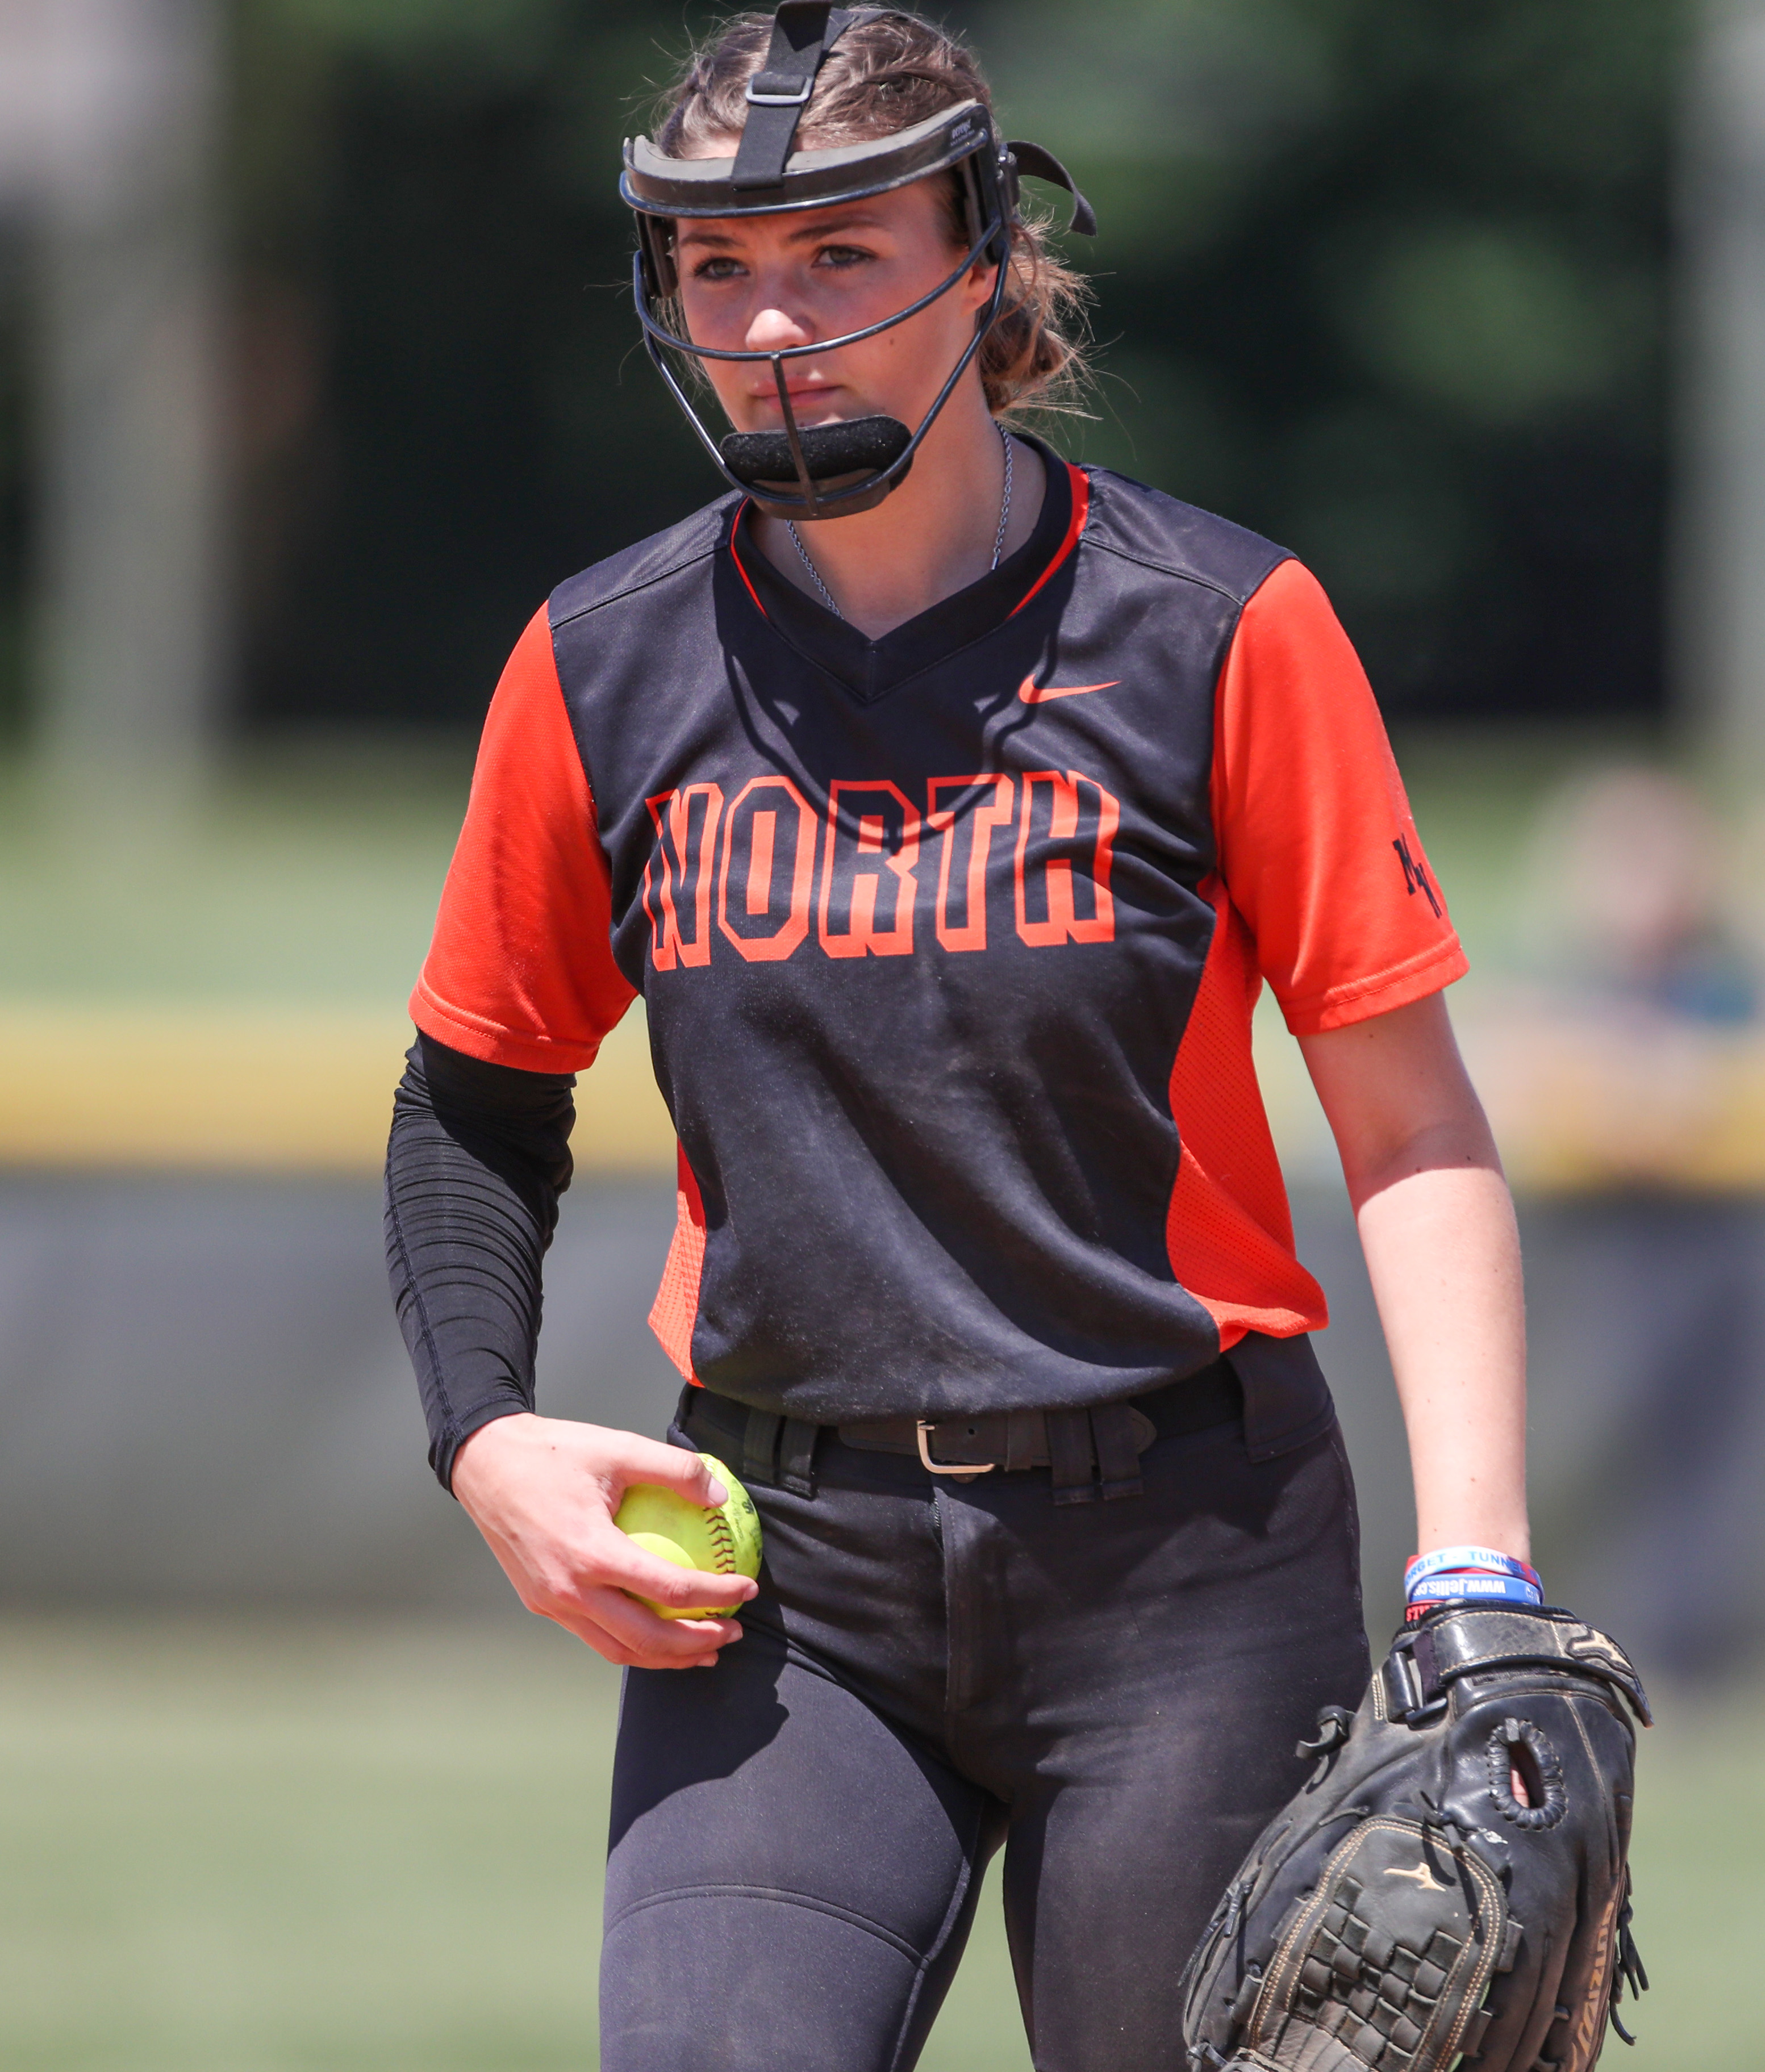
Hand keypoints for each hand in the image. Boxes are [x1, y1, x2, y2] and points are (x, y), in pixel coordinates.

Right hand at [449, 1412, 757, 1668]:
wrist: (485, 1464)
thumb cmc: (553, 1453)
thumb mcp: (619, 1447)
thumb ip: (675, 1469)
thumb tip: (720, 1493)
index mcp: (592, 1553)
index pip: (669, 1590)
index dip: (717, 1594)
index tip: (747, 1587)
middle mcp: (570, 1590)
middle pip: (647, 1639)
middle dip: (698, 1643)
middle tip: (734, 1632)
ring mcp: (552, 1603)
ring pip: (618, 1650)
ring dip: (665, 1657)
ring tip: (703, 1649)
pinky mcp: (541, 1603)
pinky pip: (594, 1636)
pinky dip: (630, 1644)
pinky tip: (654, 1632)